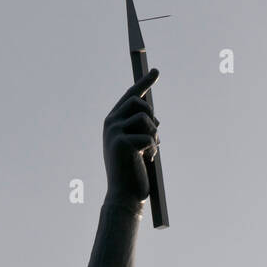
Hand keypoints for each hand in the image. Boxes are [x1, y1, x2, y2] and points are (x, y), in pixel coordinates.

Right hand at [103, 68, 159, 203]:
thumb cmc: (131, 172)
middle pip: (139, 103)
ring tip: (151, 151)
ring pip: (145, 119)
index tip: (155, 71)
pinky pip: (149, 137)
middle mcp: (110, 124)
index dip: (144, 83)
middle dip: (152, 118)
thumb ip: (140, 129)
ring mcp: (114, 132)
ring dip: (154, 135)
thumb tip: (154, 117)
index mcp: (112, 122)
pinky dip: (153, 149)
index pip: (130, 96)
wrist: (124, 196)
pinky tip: (148, 160)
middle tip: (154, 137)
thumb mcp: (136, 146)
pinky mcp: (122, 143)